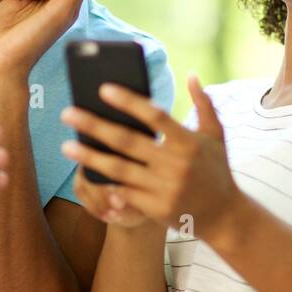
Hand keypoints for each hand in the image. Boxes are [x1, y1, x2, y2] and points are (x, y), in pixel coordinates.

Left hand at [59, 75, 246, 246]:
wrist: (225, 217)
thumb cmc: (217, 170)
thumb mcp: (216, 135)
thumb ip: (204, 104)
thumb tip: (192, 74)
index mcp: (189, 142)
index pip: (154, 116)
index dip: (128, 101)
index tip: (102, 89)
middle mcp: (175, 165)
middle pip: (127, 141)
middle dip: (94, 126)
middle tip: (67, 113)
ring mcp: (164, 188)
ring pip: (118, 169)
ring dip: (89, 157)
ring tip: (66, 145)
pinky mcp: (156, 209)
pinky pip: (123, 193)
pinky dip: (105, 183)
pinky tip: (85, 172)